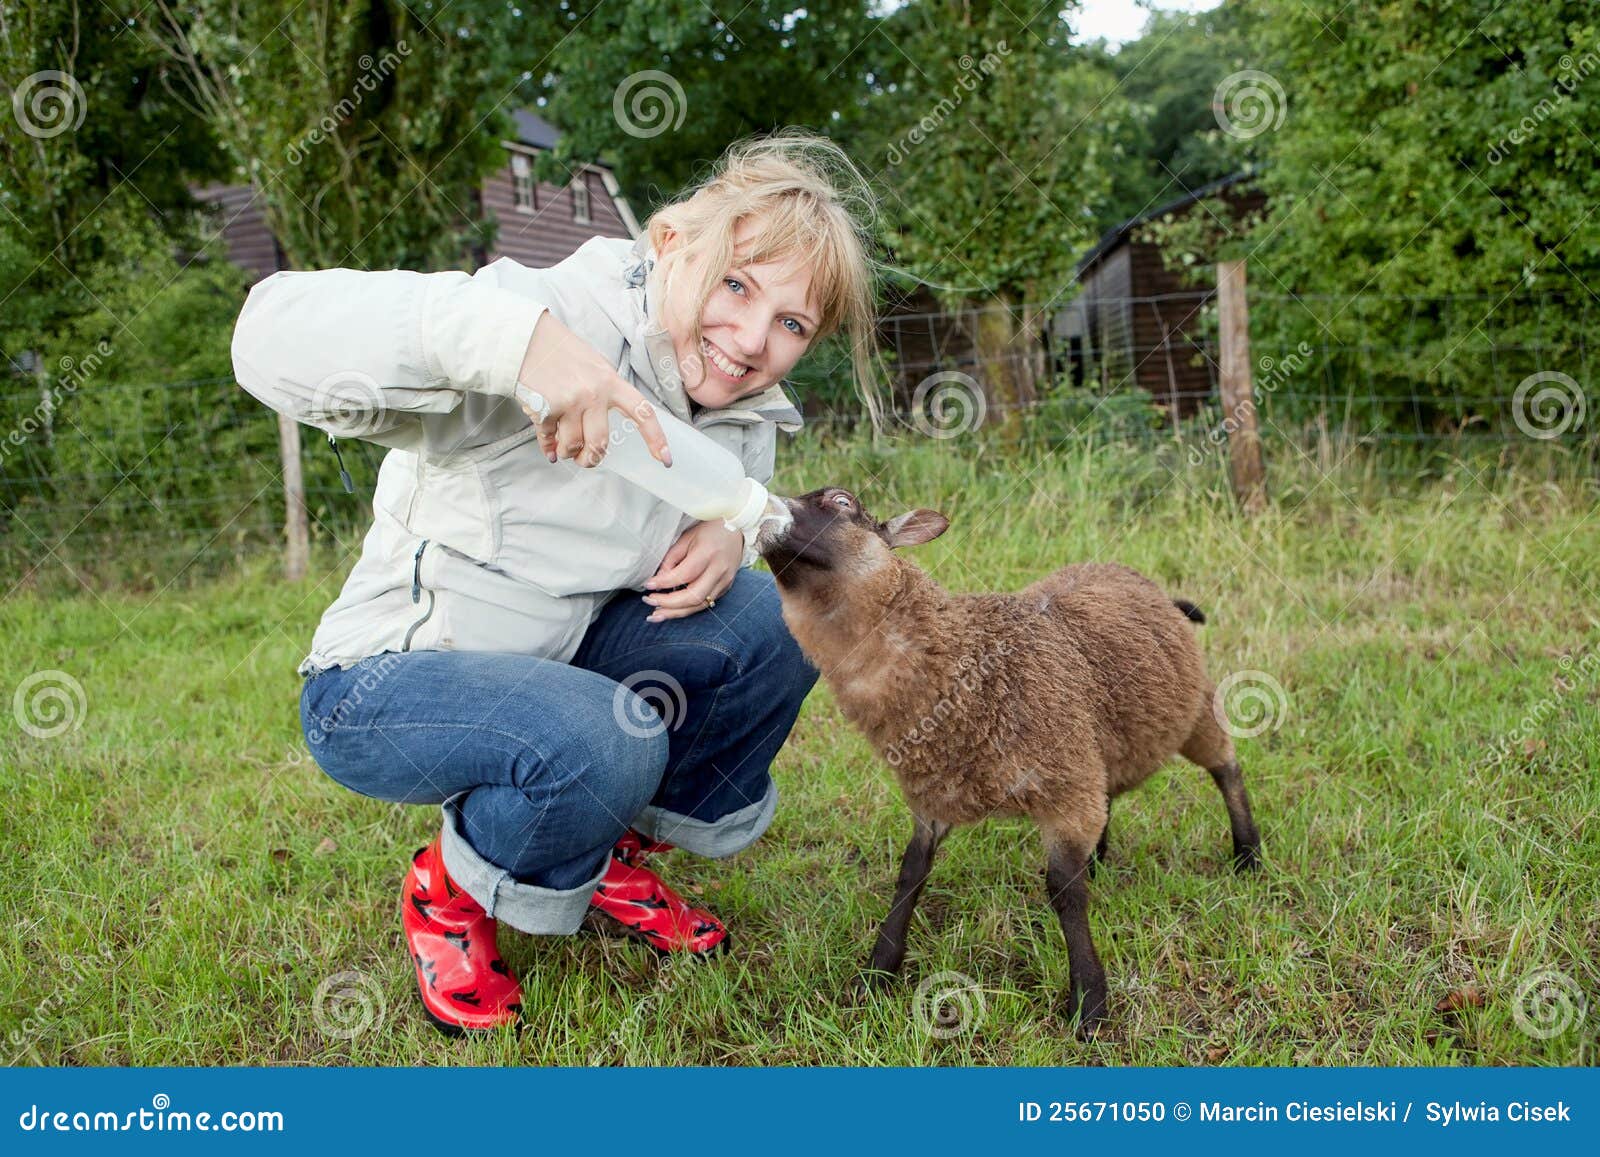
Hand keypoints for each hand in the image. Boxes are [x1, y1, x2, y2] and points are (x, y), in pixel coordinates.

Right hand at [514, 313, 670, 468]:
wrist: (526, 340)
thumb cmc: (560, 353)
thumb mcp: (593, 367)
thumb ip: (602, 397)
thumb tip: (596, 436)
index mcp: (611, 382)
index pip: (642, 412)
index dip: (656, 438)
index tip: (665, 459)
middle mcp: (594, 393)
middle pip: (600, 443)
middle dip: (592, 458)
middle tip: (586, 459)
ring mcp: (570, 402)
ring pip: (573, 446)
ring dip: (567, 452)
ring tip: (563, 446)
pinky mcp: (546, 409)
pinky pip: (550, 440)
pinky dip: (548, 447)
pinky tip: (548, 445)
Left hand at [642, 521, 743, 620]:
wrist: (737, 528)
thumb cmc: (710, 529)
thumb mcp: (687, 537)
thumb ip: (672, 559)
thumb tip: (658, 580)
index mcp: (708, 553)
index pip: (684, 574)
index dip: (664, 582)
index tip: (648, 584)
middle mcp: (719, 570)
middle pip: (693, 596)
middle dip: (669, 603)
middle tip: (649, 601)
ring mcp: (725, 581)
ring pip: (699, 605)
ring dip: (676, 612)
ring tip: (656, 614)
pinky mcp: (726, 587)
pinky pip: (705, 603)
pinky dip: (687, 609)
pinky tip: (672, 610)